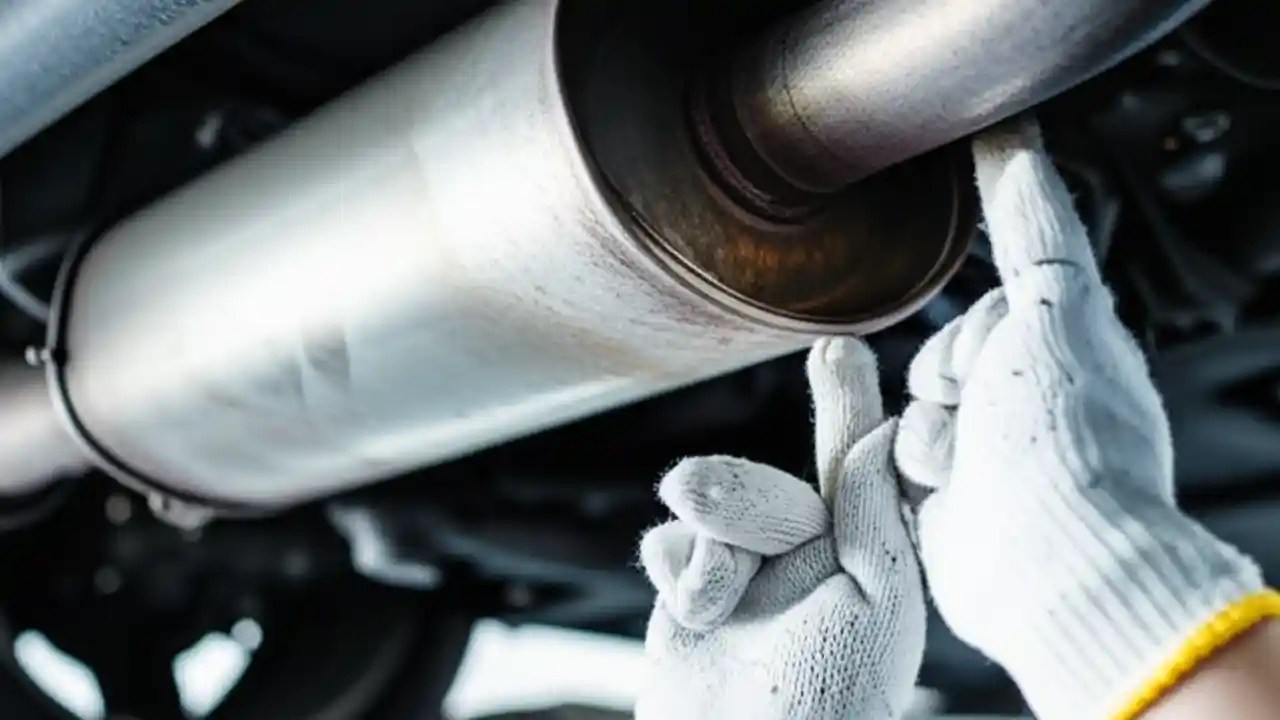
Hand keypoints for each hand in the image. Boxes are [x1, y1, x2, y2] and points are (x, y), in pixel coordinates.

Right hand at [635, 338, 924, 719]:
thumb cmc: (827, 705)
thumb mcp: (877, 605)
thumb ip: (874, 514)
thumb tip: (884, 431)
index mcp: (863, 561)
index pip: (854, 464)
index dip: (847, 403)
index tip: (839, 346)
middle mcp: (805, 563)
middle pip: (764, 484)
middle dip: (739, 498)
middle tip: (693, 495)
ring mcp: (746, 580)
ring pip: (709, 511)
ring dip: (708, 554)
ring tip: (711, 608)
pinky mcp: (691, 599)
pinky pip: (670, 546)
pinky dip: (677, 575)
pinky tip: (694, 618)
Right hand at [895, 119, 1268, 719]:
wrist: (1047, 563)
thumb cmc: (1065, 439)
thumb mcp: (1055, 306)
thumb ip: (1035, 229)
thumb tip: (1019, 144)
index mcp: (1073, 358)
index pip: (1000, 301)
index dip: (982, 320)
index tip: (973, 345)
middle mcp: (1035, 404)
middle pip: (945, 350)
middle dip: (949, 372)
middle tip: (982, 407)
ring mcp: (994, 455)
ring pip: (916, 404)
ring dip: (929, 429)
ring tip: (968, 463)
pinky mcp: (954, 500)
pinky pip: (900, 455)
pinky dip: (913, 469)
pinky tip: (947, 491)